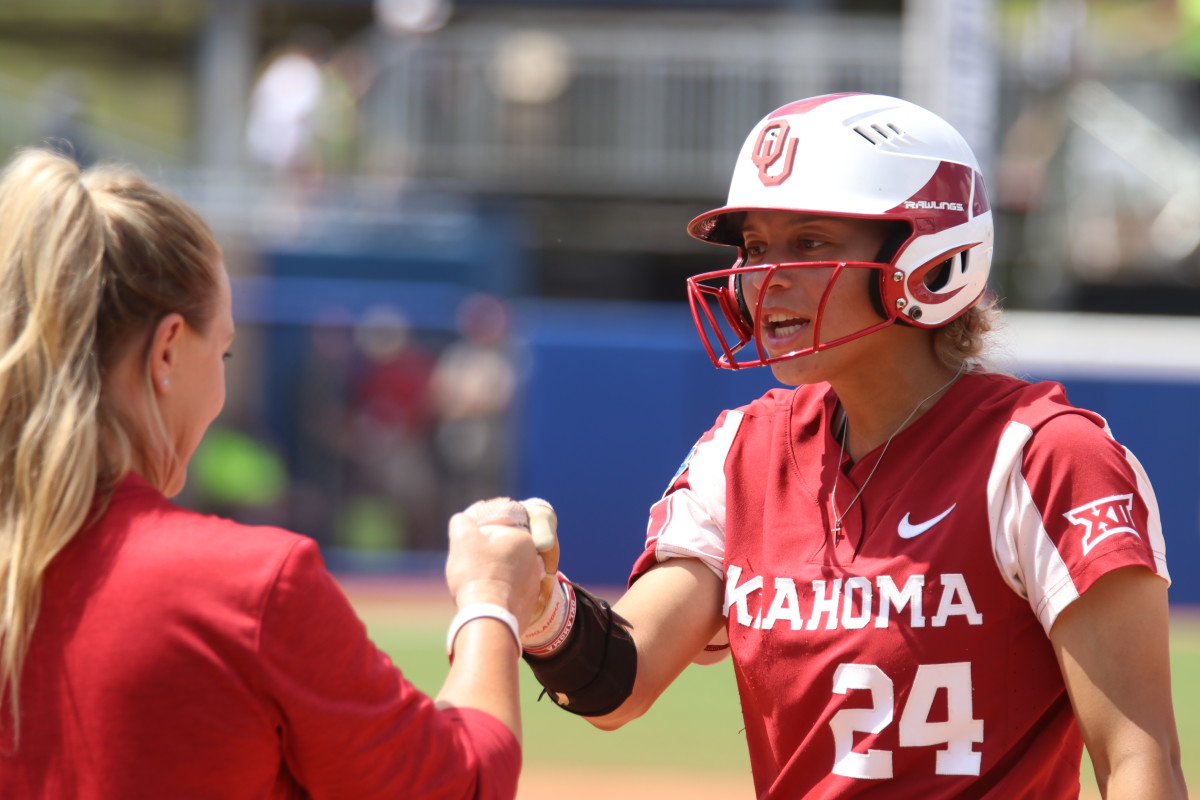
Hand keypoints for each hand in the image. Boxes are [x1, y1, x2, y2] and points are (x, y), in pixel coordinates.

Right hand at [445, 512, 542, 627]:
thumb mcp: (463, 538)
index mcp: (524, 540)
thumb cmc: (477, 573)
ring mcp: (534, 585)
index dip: (475, 542)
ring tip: (476, 588)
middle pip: (500, 555)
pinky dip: (497, 596)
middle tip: (470, 571)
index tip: (468, 555)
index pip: (494, 533)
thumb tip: (463, 520)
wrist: (489, 617)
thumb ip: (463, 522)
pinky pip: (508, 595)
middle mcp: (535, 561)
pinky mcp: (528, 606)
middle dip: (484, 561)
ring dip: (491, 579)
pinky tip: (486, 602)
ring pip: (505, 575)